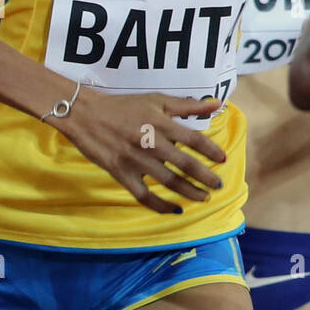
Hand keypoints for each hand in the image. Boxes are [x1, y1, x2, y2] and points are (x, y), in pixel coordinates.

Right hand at [59, 88, 227, 213]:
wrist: (87, 115)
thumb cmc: (124, 106)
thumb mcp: (156, 99)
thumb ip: (186, 105)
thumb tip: (215, 105)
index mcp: (161, 123)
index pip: (193, 139)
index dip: (211, 150)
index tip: (223, 160)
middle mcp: (151, 143)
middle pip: (185, 164)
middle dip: (205, 177)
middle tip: (219, 186)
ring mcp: (137, 161)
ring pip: (169, 182)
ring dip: (190, 192)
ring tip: (204, 198)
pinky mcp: (123, 174)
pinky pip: (145, 196)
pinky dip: (161, 205)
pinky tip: (175, 209)